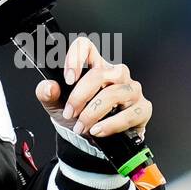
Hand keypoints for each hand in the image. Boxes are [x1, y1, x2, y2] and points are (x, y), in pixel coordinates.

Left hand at [35, 36, 151, 140]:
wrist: (93, 142)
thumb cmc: (79, 118)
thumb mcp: (57, 107)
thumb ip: (47, 94)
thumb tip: (49, 87)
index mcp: (95, 67)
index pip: (87, 47)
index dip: (76, 58)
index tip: (68, 79)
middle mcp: (116, 74)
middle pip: (100, 73)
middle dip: (80, 96)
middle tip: (70, 113)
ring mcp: (132, 90)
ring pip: (115, 93)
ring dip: (93, 113)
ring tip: (82, 126)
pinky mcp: (143, 108)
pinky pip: (129, 114)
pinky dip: (110, 125)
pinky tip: (98, 130)